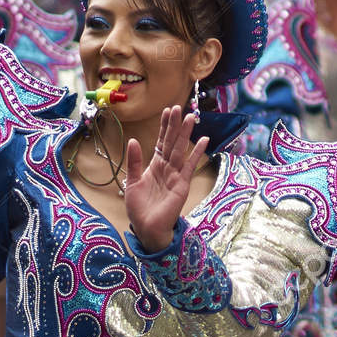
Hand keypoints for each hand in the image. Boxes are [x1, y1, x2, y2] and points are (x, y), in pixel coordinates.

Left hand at [125, 104, 209, 253]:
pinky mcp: (182, 184)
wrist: (147, 229)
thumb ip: (134, 162)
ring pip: (180, 150)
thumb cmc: (139, 209)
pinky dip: (196, 153)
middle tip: (179, 108)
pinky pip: (189, 166)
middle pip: (172, 142)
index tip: (167, 111)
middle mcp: (166, 168)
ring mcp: (175, 175)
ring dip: (186, 134)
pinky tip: (204, 140)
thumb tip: (134, 140)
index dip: (164, 127)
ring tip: (191, 117)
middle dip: (175, 125)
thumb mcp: (132, 182)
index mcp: (154, 166)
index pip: (161, 142)